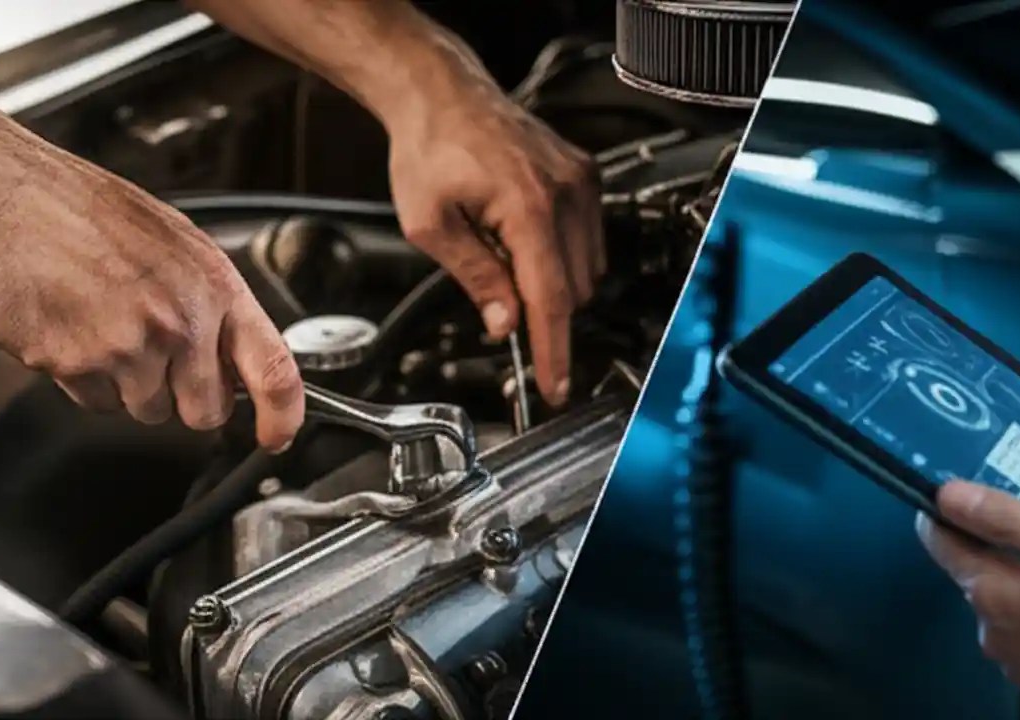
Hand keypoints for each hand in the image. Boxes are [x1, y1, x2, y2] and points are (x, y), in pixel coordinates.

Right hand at [0, 95, 302, 450]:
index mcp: (215, 285)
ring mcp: (130, 346)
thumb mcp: (176, 244)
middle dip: (187, 399)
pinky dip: (86, 380)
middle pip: (207, 412)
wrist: (3, 196)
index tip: (277, 435)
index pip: (275, 370)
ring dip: (129, 385)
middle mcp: (180, 319)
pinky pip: (98, 404)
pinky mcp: (78, 365)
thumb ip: (213, 302)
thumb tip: (238, 356)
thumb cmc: (82, 209)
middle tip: (158, 359)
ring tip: (103, 325)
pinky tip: (74, 329)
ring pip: (149, 411)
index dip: (283, 416)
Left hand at [375, 20, 602, 406]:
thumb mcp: (430, 224)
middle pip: (574, 291)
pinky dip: (563, 256)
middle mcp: (567, 192)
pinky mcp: (586, 175)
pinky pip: (590, 241)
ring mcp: (582, 182)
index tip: (555, 387)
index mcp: (529, 206)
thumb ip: (475, 277)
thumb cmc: (429, 146)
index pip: (551, 300)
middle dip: (541, 311)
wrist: (441, 93)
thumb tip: (505, 323)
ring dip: (553, 283)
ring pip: (588, 271)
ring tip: (504, 252)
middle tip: (499, 303)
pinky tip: (524, 238)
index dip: (553, 352)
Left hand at [918, 481, 1019, 719]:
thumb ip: (1006, 518)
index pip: (940, 540)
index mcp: (987, 591)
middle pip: (976, 570)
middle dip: (1004, 547)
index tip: (975, 495)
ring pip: (1006, 600)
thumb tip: (946, 494)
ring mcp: (1011, 657)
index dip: (950, 512)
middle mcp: (986, 627)